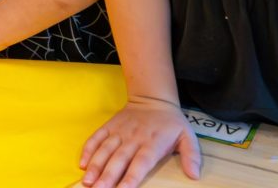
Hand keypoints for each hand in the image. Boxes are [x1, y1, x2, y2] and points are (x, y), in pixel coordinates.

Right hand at [78, 97, 200, 187]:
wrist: (153, 98)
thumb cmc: (171, 123)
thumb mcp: (187, 137)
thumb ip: (191, 155)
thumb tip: (194, 175)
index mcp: (152, 144)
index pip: (140, 163)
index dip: (131, 177)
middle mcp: (133, 138)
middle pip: (119, 159)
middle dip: (107, 176)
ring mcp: (119, 132)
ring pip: (105, 150)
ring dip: (95, 166)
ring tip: (88, 181)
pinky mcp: (110, 126)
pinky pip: (96, 137)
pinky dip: (88, 150)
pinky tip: (83, 164)